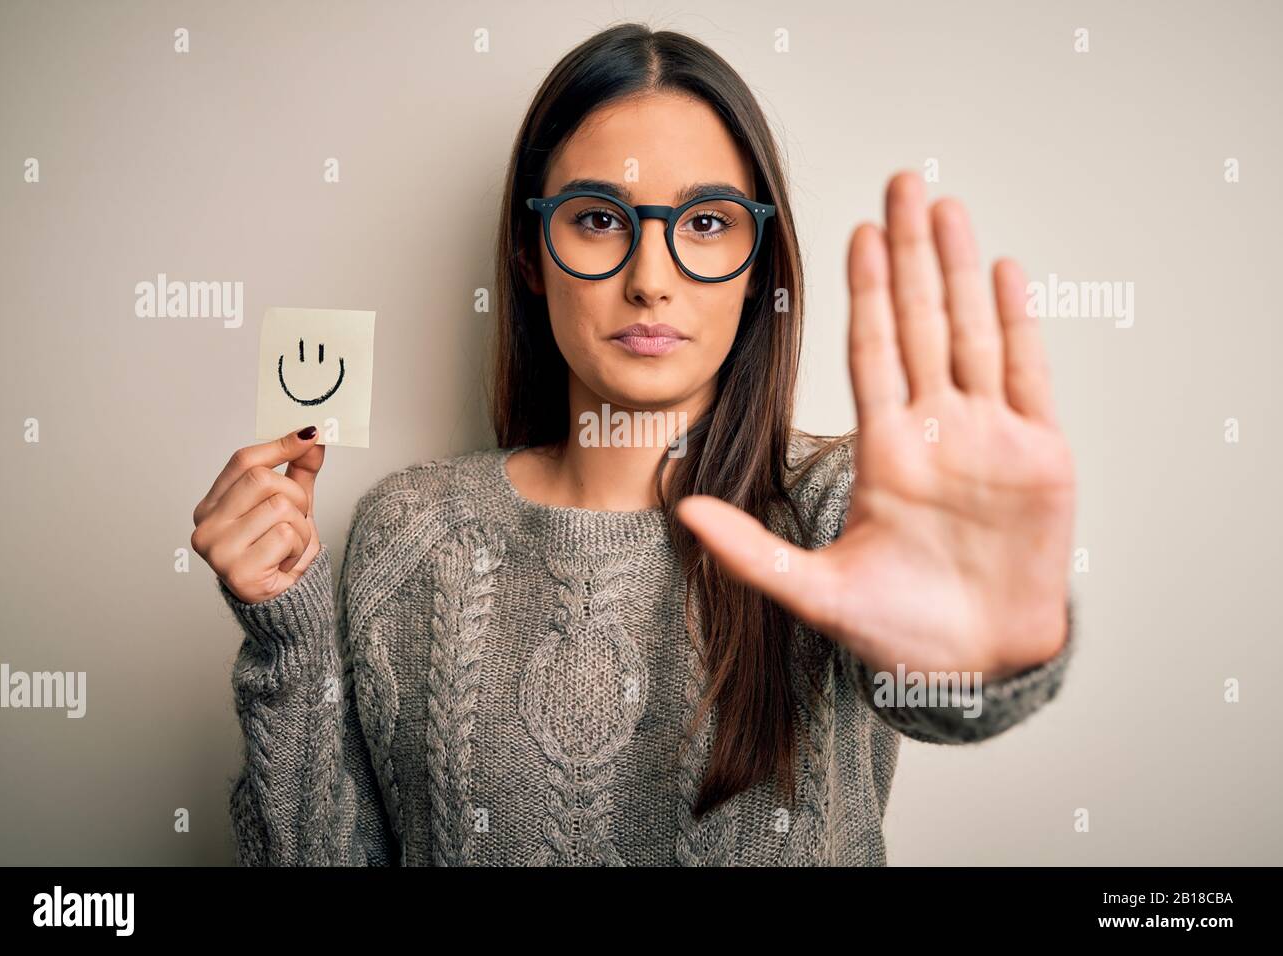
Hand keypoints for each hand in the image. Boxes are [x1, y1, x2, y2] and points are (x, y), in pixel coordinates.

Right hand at [191, 426, 325, 604]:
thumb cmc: (281, 552)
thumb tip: (312, 436)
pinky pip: (286, 536)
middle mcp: (206, 525)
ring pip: (279, 508)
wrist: (282, 605)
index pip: (243, 461)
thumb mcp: (292, 506)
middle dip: (296, 495)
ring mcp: (218, 550)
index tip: (309, 435)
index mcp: (212, 505)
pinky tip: (286, 563)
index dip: (279, 445)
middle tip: (299, 517)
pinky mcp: (238, 572)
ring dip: (301, 528)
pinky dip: (299, 548)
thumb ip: (300, 472)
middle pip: (263, 480)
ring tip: (290, 546)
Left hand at [675, 171, 1074, 681]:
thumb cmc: (900, 631)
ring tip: (945, 206)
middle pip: (921, 322)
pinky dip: (1018, 325)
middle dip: (911, 253)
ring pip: (972, 332)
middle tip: (902, 182)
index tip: (854, 233)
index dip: (866, 292)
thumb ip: (750, 551)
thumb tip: (680, 511)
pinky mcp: (1040, 455)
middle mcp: (936, 430)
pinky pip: (1029, 376)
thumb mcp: (814, 591)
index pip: (872, 352)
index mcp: (885, 451)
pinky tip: (1002, 272)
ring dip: (960, 269)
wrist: (977, 666)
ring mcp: (989, 437)